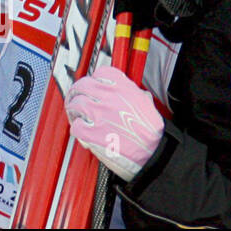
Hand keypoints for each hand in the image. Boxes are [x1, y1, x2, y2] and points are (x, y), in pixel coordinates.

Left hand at [65, 65, 163, 181]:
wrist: (156, 157)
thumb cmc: (153, 136)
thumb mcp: (147, 106)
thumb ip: (133, 94)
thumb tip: (127, 90)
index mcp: (124, 89)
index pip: (101, 73)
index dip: (95, 80)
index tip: (93, 87)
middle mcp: (110, 98)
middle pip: (82, 86)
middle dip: (77, 93)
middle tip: (77, 100)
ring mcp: (100, 115)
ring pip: (75, 104)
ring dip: (74, 112)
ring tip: (78, 118)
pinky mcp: (93, 133)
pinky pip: (76, 126)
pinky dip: (77, 129)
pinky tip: (84, 133)